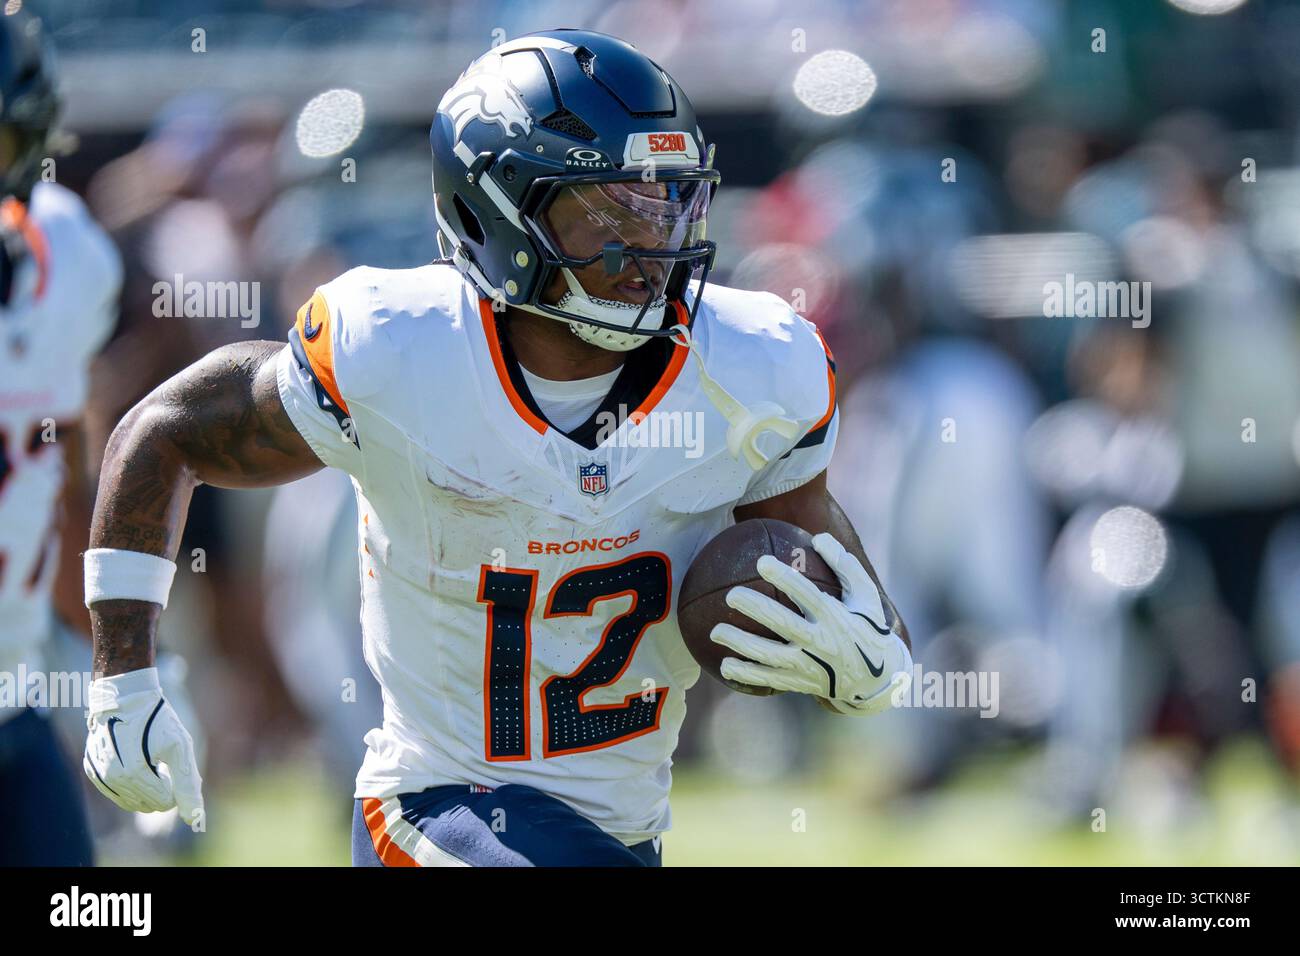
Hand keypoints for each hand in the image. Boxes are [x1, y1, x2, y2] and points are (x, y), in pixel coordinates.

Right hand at [84, 667, 204, 826]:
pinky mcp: (91, 771)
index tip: (175, 766)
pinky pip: (115, 793)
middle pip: (148, 805)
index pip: (164, 803)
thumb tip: (194, 819)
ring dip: (146, 788)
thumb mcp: (181, 747)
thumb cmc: (157, 720)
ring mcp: (98, 776)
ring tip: (151, 762)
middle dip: (162, 789)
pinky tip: (135, 762)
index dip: (176, 787)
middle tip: (164, 763)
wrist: (124, 696)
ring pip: (131, 803)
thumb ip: (188, 783)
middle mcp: (111, 778)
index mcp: (133, 773)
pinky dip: (129, 784)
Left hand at [710, 532, 911, 713]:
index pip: (808, 595)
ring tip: (716, 631)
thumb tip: (818, 537)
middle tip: (731, 595)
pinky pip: (769, 679)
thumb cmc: (866, 627)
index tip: (761, 562)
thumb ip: (844, 565)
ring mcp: (810, 666)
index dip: (785, 578)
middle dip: (755, 608)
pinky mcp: (800, 683)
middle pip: (783, 624)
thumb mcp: (865, 595)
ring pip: (769, 655)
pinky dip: (746, 674)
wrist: (877, 678)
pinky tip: (724, 665)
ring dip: (740, 644)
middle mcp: (821, 642)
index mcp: (836, 617)